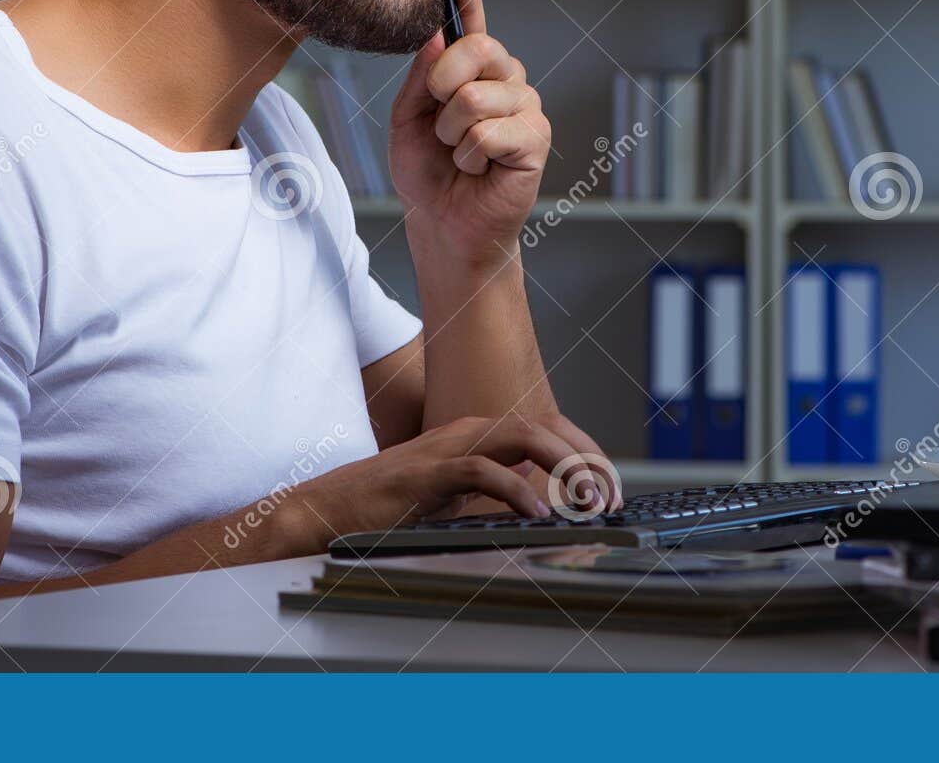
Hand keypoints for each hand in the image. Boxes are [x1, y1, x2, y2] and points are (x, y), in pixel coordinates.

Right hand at [286, 412, 621, 546]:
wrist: (328, 509)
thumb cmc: (388, 507)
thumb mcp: (455, 498)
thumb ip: (492, 492)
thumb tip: (542, 504)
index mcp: (477, 435)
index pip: (546, 430)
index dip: (584, 455)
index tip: (609, 489)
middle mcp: (468, 431)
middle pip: (544, 426)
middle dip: (585, 459)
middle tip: (610, 498)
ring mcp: (448, 448)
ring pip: (522, 436)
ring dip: (563, 467)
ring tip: (587, 503)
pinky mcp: (427, 472)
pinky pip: (481, 470)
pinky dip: (515, 489)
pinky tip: (536, 514)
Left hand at [387, 0, 550, 262]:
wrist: (442, 223)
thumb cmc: (427, 170)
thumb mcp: (406, 116)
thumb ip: (421, 75)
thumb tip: (439, 33)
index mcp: (472, 66)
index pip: (472, 18)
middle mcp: (504, 77)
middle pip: (478, 48)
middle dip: (443, 85)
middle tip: (439, 120)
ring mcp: (524, 105)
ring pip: (475, 97)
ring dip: (450, 133)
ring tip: (459, 152)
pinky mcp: (536, 138)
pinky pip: (489, 131)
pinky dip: (469, 155)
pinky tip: (478, 168)